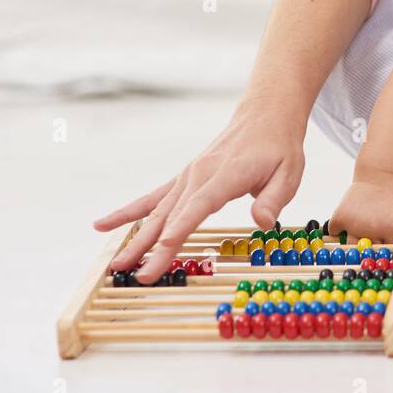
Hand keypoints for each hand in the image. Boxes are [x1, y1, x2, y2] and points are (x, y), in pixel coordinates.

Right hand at [95, 97, 306, 283]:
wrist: (264, 116)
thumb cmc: (279, 148)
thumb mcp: (289, 173)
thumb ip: (273, 199)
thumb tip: (263, 223)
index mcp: (227, 174)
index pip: (201, 204)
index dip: (182, 225)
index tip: (164, 246)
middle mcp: (199, 175)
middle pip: (172, 215)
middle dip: (153, 248)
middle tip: (137, 276)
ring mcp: (187, 177)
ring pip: (157, 211)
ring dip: (136, 239)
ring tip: (116, 264)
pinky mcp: (183, 180)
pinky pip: (152, 199)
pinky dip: (129, 213)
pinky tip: (104, 225)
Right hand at [329, 167, 392, 246]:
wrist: (382, 174)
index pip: (390, 254)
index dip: (392, 251)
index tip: (392, 243)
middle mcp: (372, 229)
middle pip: (370, 253)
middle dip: (374, 249)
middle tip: (378, 235)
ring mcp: (354, 224)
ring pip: (352, 247)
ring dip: (357, 242)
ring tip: (366, 229)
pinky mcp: (340, 216)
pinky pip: (335, 233)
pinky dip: (339, 231)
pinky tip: (351, 223)